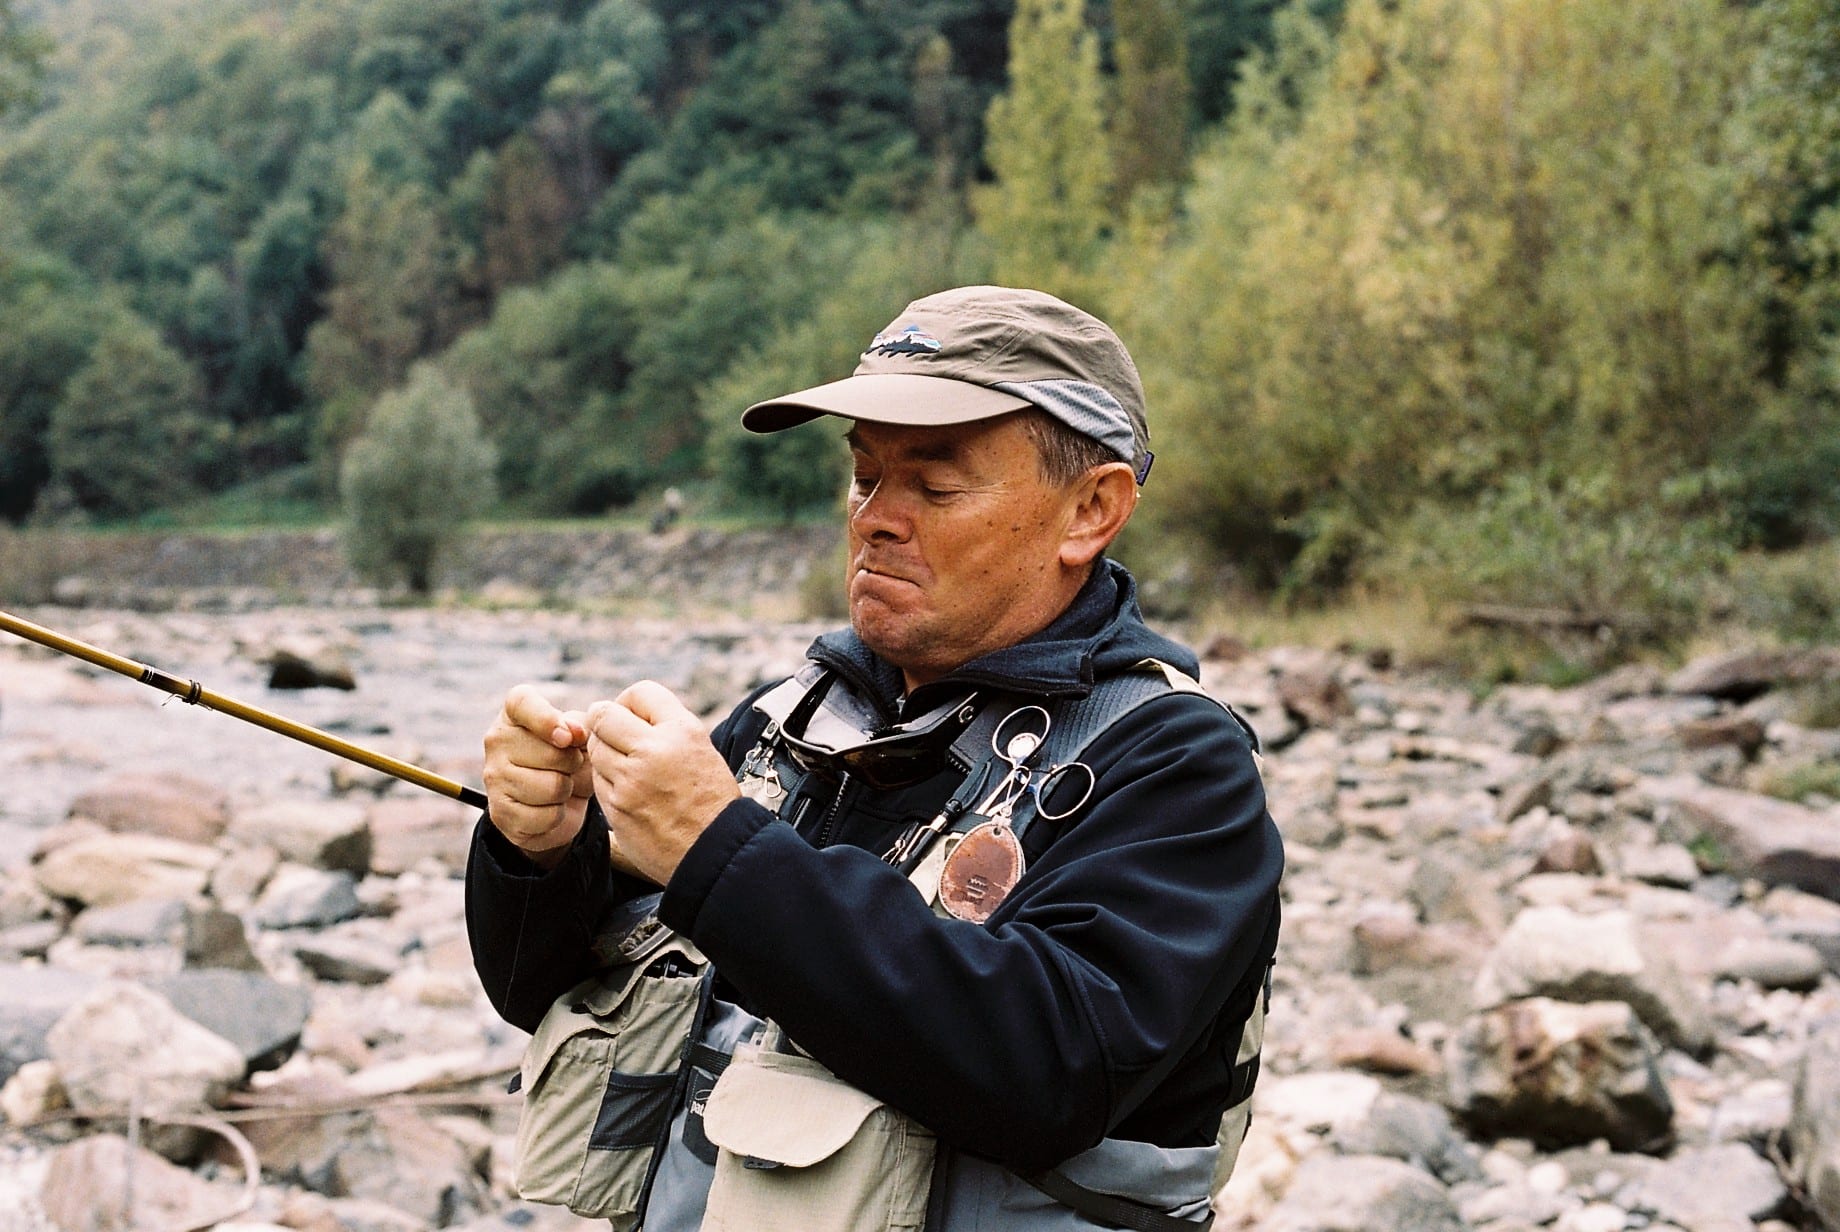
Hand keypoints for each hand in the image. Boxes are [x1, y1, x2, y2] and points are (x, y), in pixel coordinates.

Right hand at [481, 684, 591, 869]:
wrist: (557, 803)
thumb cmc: (569, 759)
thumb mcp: (580, 736)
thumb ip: (581, 725)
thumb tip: (574, 732)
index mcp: (514, 714)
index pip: (521, 702)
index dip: (548, 719)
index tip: (568, 737)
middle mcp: (496, 741)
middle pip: (551, 753)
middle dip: (573, 764)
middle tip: (568, 766)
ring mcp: (494, 778)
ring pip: (552, 787)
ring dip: (566, 791)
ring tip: (559, 786)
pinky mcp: (500, 813)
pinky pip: (547, 816)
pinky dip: (558, 816)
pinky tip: (548, 808)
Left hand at [585, 680, 740, 884]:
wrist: (716, 852)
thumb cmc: (711, 800)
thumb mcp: (701, 748)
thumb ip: (664, 726)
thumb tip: (622, 711)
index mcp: (681, 731)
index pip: (639, 692)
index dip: (630, 703)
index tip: (632, 716)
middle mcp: (653, 751)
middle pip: (603, 716)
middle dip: (607, 725)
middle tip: (619, 739)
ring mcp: (630, 781)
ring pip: (595, 749)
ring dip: (605, 754)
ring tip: (629, 769)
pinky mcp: (615, 808)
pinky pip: (597, 782)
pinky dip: (607, 783)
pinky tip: (629, 792)